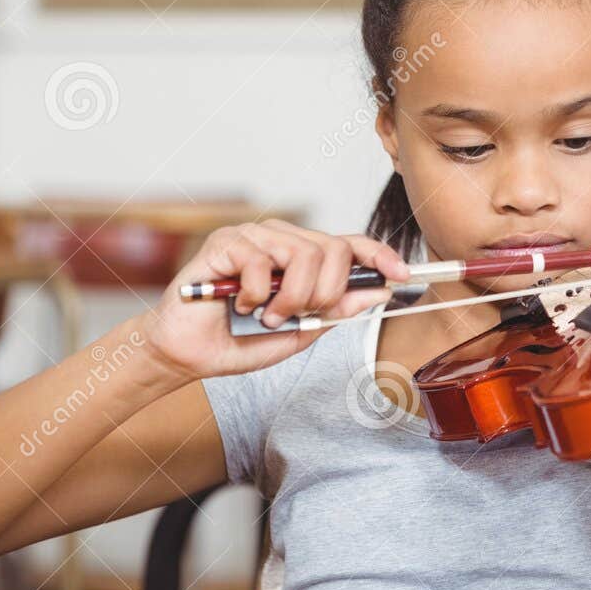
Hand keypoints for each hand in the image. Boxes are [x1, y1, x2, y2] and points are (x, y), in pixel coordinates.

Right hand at [139, 220, 409, 382]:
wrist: (189, 353)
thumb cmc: (240, 340)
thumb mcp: (300, 331)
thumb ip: (336, 309)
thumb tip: (379, 292)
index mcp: (304, 258)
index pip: (351, 245)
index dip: (380, 256)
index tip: (402, 275)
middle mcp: (283, 239)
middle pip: (334, 250)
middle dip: (324, 293)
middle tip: (296, 316)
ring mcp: (255, 236)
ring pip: (303, 253)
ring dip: (290, 297)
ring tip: (266, 316)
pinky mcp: (226, 241)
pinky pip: (261, 261)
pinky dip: (255, 294)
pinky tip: (238, 304)